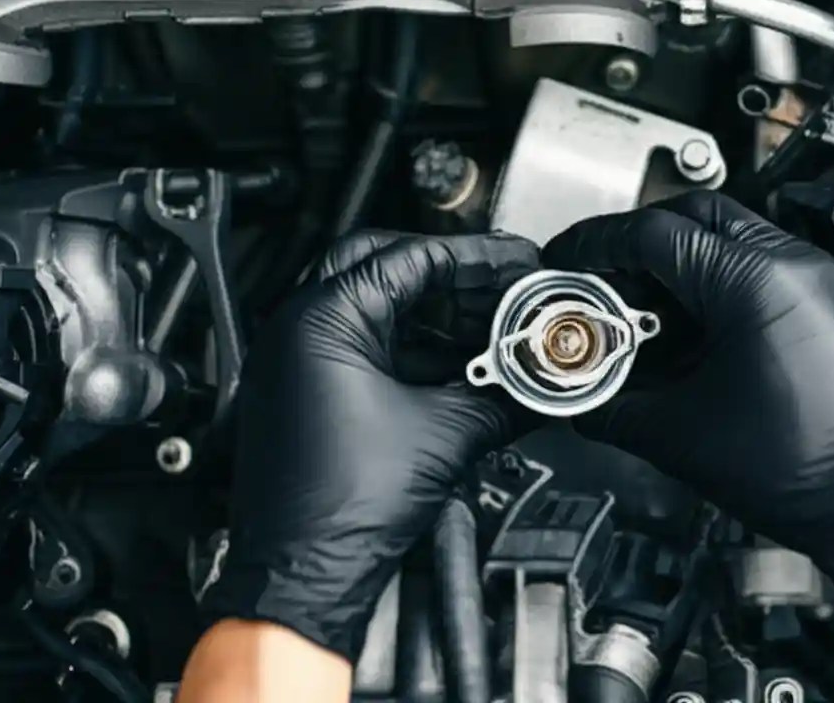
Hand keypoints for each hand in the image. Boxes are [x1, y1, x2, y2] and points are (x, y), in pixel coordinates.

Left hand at [202, 232, 538, 659]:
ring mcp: (296, 363)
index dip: (475, 259)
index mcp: (321, 321)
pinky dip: (415, 351)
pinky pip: (367, 350)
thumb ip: (502, 398)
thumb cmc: (341, 510)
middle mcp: (297, 332)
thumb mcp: (446, 436)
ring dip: (436, 316)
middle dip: (451, 275)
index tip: (514, 262)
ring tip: (491, 331)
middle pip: (385, 267)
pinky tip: (461, 370)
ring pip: (377, 310)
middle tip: (499, 284)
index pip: (411, 259)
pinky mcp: (307, 395)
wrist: (302, 574)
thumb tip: (536, 382)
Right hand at [543, 192, 833, 605]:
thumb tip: (584, 396)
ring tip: (640, 314)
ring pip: (730, 240)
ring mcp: (818, 282)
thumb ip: (613, 406)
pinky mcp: (830, 307)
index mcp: (753, 281)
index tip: (568, 262)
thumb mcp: (678, 436)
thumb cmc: (806, 471)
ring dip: (677, 267)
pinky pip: (762, 273)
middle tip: (599, 278)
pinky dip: (716, 289)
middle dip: (636, 243)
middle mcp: (793, 266)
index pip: (652, 233)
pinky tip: (688, 337)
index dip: (596, 245)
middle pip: (693, 218)